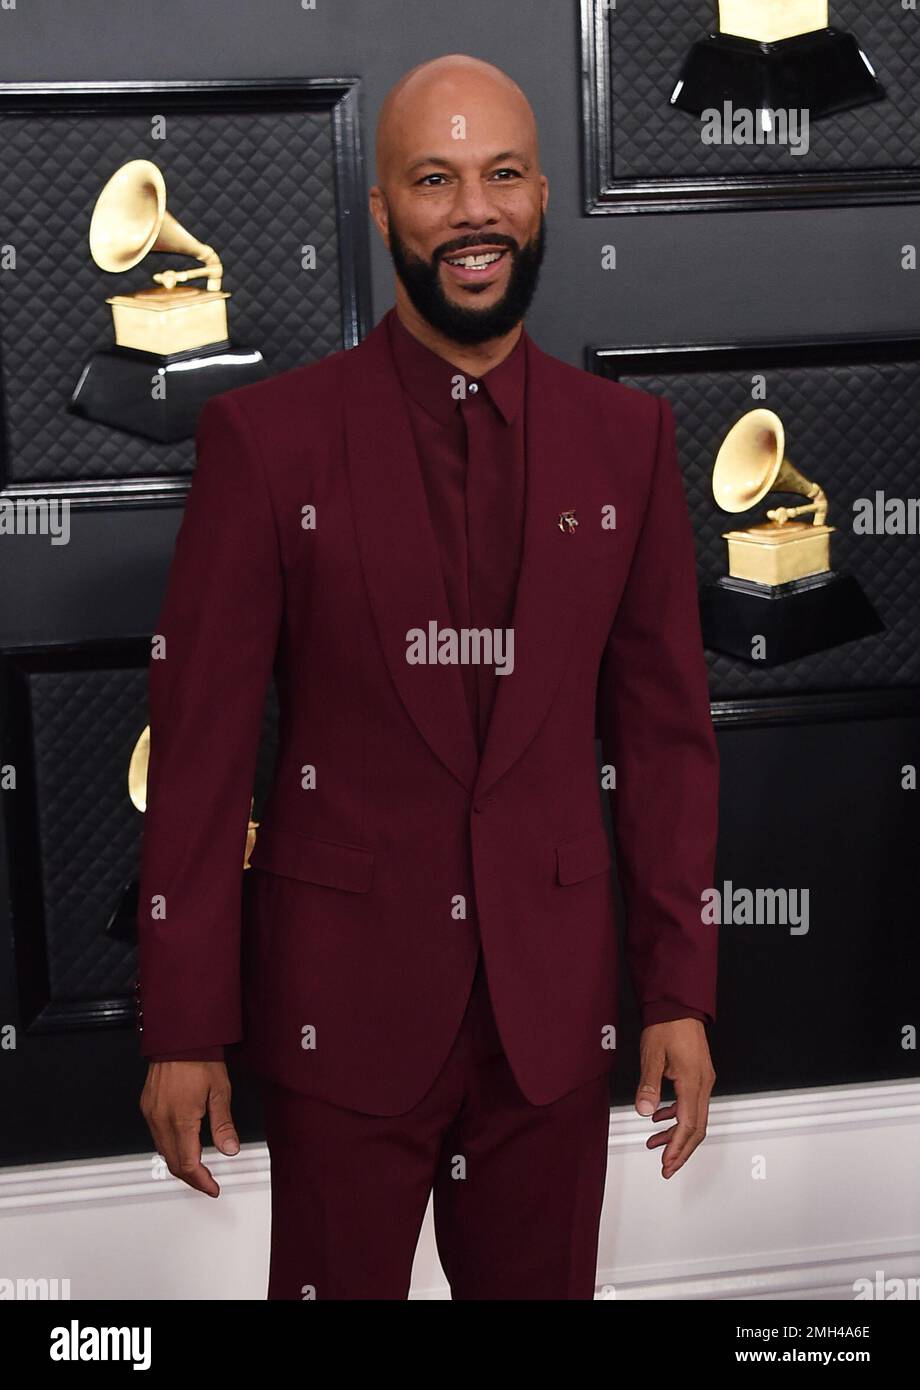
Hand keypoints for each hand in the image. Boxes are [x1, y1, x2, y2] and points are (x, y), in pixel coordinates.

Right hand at [140, 1061, 239, 1196]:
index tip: (212, 1187)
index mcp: (181, 1119)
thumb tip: (230, 1150)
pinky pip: (156, 1135)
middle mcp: (161, 1119)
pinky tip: (182, 1144)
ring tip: (198, 1167)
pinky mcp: (147, 1106)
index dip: (201, 1180)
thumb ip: (224, 1124)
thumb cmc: (200, 1059)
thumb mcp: (220, 1092)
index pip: (188, 1163)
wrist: (179, 1037)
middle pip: (172, 1162)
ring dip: (179, 1163)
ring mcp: (151, 1113)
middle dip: (191, 1176)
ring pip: (162, 1150)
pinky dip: (169, 1146)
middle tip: (207, 1182)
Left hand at [634, 1019, 714, 1178]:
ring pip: (694, 1117)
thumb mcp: (652, 1055)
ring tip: (655, 1143)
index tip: (667, 1164)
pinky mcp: (698, 1075)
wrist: (678, 1005)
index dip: (677, 1148)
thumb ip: (649, 1085)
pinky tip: (659, 1118)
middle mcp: (703, 1084)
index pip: (688, 1125)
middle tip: (666, 1167)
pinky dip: (676, 1116)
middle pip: (697, 1128)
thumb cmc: (666, 1025)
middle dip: (681, 1150)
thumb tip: (645, 1111)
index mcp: (693, 1082)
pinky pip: (691, 1104)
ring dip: (676, 1135)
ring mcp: (703, 1080)